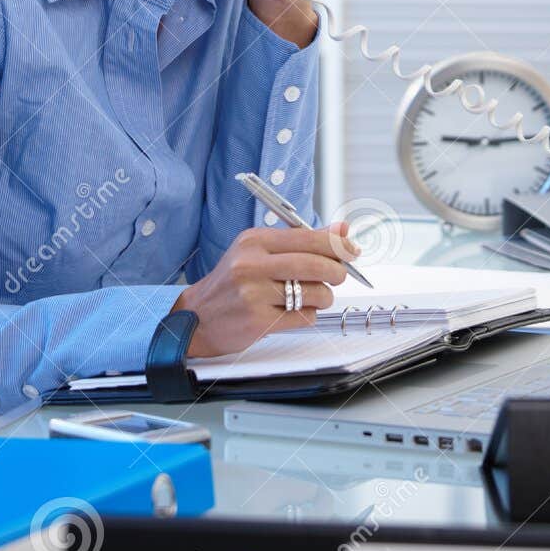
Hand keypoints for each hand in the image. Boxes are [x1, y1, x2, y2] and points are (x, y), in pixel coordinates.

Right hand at [169, 220, 360, 357]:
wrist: (198, 316)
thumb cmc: (233, 281)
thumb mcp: (259, 251)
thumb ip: (301, 239)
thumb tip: (342, 229)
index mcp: (254, 241)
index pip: (308, 237)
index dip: (337, 244)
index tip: (352, 250)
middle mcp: (252, 264)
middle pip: (316, 265)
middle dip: (337, 272)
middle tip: (338, 276)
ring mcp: (254, 294)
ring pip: (315, 293)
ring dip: (323, 297)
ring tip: (311, 296)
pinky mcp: (258, 321)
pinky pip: (304, 317)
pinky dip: (308, 315)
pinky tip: (293, 311)